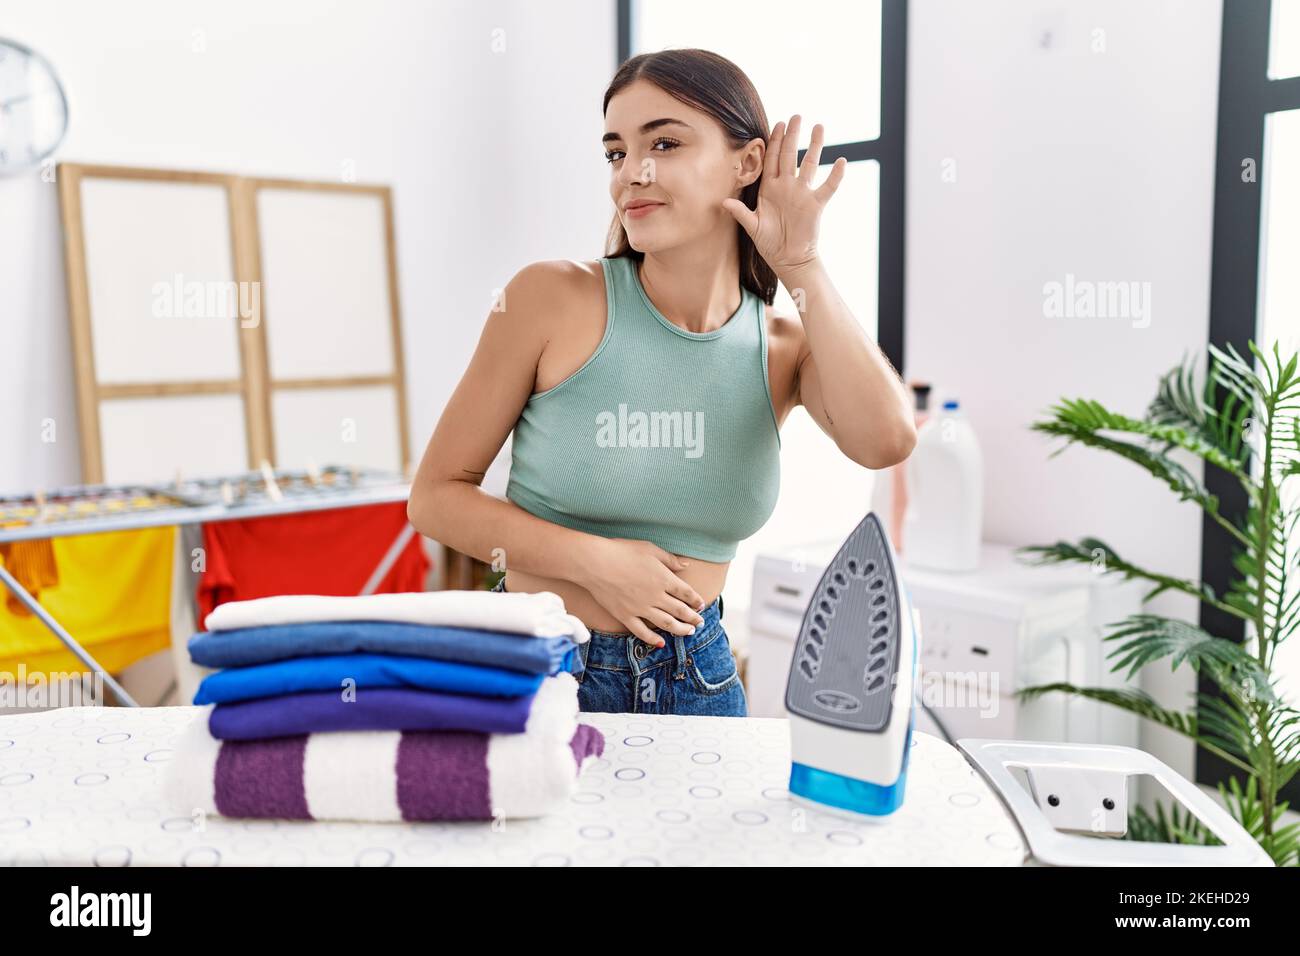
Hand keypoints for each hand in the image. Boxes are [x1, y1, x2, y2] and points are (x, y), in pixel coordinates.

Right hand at [578, 537, 706, 647]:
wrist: (595, 563)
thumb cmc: (622, 551)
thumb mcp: (650, 549)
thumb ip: (669, 559)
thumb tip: (686, 565)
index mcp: (664, 579)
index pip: (686, 593)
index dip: (696, 600)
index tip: (701, 605)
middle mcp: (656, 596)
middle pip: (680, 610)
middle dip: (693, 618)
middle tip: (700, 622)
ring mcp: (641, 608)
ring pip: (666, 624)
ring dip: (680, 630)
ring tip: (689, 632)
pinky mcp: (625, 616)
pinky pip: (642, 632)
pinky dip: (653, 639)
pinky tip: (661, 643)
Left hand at [721, 114, 844, 280]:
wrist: (788, 258)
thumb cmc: (769, 242)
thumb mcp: (752, 226)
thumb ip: (740, 213)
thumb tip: (723, 202)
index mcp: (770, 188)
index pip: (772, 159)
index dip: (774, 142)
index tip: (777, 124)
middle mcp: (787, 186)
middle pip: (790, 155)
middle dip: (793, 135)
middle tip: (796, 116)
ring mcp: (803, 193)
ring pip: (810, 164)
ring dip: (815, 146)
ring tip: (819, 127)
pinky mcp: (816, 204)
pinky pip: (828, 187)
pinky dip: (836, 176)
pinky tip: (842, 162)